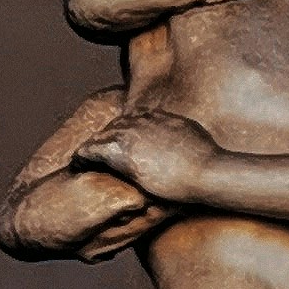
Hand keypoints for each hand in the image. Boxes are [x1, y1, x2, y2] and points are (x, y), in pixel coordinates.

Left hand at [74, 107, 219, 204]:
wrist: (208, 171)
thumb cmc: (212, 163)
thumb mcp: (199, 139)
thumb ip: (186, 136)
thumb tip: (190, 141)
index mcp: (163, 116)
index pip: (136, 118)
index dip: (126, 130)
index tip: (121, 141)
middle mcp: (145, 121)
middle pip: (117, 124)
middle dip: (106, 136)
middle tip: (96, 149)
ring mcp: (132, 135)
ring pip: (103, 134)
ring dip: (93, 145)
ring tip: (83, 156)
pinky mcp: (123, 152)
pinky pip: (94, 149)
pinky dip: (84, 155)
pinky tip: (77, 162)